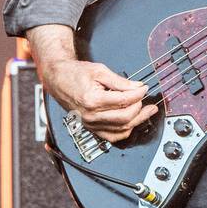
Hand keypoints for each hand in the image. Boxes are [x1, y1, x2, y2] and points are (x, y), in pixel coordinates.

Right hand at [42, 59, 157, 142]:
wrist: (58, 79)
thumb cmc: (75, 74)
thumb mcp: (99, 71)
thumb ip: (120, 81)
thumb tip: (137, 87)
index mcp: (92, 100)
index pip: (124, 101)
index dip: (138, 94)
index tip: (144, 88)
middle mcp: (91, 116)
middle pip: (125, 118)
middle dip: (140, 108)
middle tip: (147, 100)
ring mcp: (91, 124)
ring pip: (121, 129)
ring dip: (137, 120)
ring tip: (148, 111)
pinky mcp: (91, 127)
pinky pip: (112, 136)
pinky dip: (125, 130)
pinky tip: (134, 122)